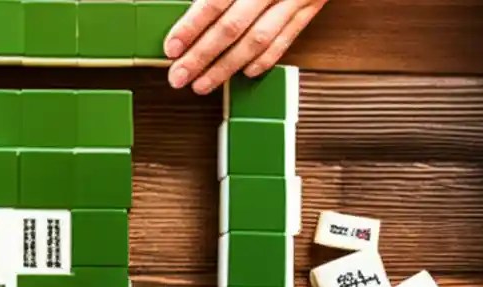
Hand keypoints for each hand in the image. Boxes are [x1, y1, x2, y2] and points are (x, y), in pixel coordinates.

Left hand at [163, 0, 327, 93]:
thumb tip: (189, 10)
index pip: (215, 1)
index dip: (191, 27)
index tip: (172, 47)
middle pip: (232, 27)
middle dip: (202, 56)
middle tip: (179, 76)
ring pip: (258, 39)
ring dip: (227, 67)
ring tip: (203, 83)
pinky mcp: (310, 6)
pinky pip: (287, 38)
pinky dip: (264, 59)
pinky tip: (244, 73)